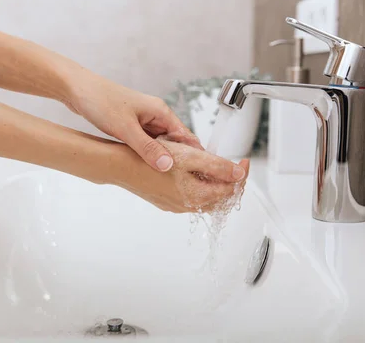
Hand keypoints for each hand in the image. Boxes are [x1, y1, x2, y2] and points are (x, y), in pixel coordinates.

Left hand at [66, 69, 201, 171]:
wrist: (76, 88)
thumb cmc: (100, 102)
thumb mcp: (125, 129)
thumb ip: (147, 148)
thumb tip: (168, 165)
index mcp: (160, 111)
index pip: (185, 136)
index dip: (193, 154)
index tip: (198, 172)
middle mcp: (155, 115)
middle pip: (174, 141)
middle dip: (178, 159)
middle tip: (182, 182)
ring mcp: (143, 120)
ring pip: (159, 143)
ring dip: (161, 158)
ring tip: (167, 179)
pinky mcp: (131, 125)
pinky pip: (146, 143)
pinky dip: (148, 154)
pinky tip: (147, 168)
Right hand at [115, 139, 249, 212]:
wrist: (120, 167)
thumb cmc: (150, 161)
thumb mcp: (190, 158)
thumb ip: (217, 166)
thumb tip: (238, 174)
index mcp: (197, 197)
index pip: (231, 191)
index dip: (241, 175)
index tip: (244, 162)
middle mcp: (187, 206)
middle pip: (220, 198)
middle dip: (231, 182)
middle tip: (234, 165)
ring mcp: (175, 205)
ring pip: (204, 197)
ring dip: (214, 183)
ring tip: (214, 165)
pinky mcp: (166, 201)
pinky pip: (189, 196)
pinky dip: (198, 185)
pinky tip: (193, 172)